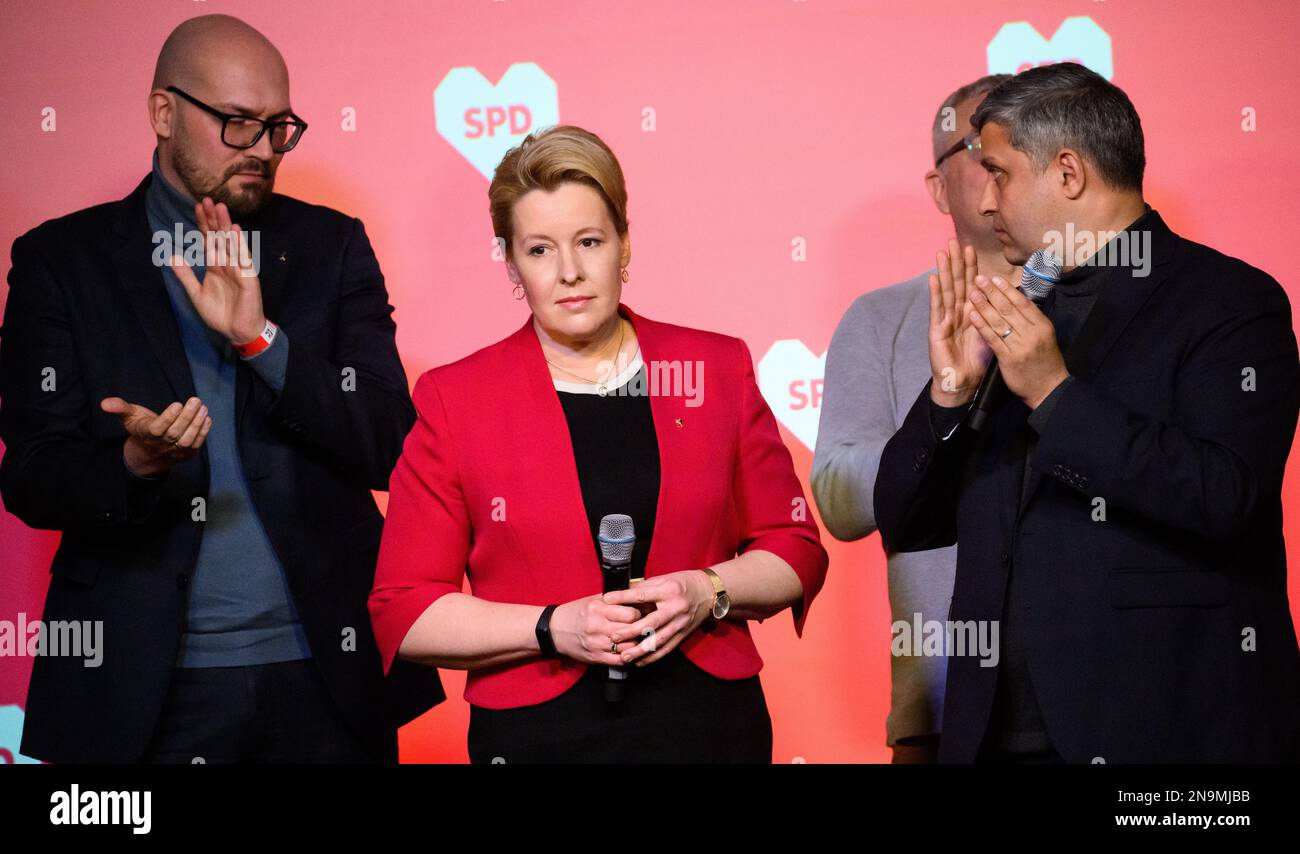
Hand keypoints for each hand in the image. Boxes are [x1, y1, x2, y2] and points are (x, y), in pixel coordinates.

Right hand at [101, 396, 211, 477]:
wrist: (148, 454)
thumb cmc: (140, 429)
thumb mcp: (129, 417)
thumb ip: (120, 408)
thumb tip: (105, 403)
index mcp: (146, 435)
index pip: (158, 429)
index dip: (168, 418)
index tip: (177, 403)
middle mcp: (161, 445)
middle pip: (175, 433)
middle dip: (187, 417)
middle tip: (196, 400)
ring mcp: (175, 452)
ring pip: (188, 440)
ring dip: (197, 424)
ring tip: (203, 408)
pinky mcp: (187, 455)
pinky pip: (197, 445)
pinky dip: (203, 433)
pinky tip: (207, 418)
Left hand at [168, 197, 267, 345]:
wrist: (237, 332)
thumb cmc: (220, 314)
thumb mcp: (196, 294)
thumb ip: (185, 275)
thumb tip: (172, 255)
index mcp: (215, 265)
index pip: (208, 239)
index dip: (203, 223)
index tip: (197, 206)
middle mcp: (227, 263)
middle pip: (219, 236)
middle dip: (213, 218)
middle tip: (207, 199)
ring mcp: (239, 269)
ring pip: (230, 243)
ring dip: (225, 225)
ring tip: (220, 208)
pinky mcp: (248, 277)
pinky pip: (243, 258)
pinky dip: (239, 245)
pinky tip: (235, 231)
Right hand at [548, 593, 642, 665]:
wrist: (553, 631)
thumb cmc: (574, 613)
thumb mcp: (592, 600)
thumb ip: (613, 600)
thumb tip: (636, 597)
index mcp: (598, 609)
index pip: (631, 614)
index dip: (638, 614)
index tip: (638, 615)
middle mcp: (598, 626)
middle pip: (632, 630)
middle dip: (639, 629)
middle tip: (642, 627)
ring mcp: (597, 644)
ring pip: (629, 646)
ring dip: (635, 643)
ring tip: (636, 639)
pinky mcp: (596, 657)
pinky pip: (619, 660)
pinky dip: (628, 656)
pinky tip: (628, 651)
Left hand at [600, 570, 715, 666]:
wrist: (709, 593)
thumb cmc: (684, 583)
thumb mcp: (664, 579)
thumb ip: (644, 588)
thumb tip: (622, 594)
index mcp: (668, 591)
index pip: (642, 595)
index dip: (623, 598)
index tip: (606, 600)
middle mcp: (675, 608)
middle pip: (650, 623)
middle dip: (630, 632)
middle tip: (613, 637)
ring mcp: (680, 624)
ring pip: (658, 641)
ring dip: (640, 651)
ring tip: (624, 656)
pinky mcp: (683, 635)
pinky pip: (666, 649)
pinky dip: (652, 657)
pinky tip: (639, 662)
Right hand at [929, 240, 992, 405]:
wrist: (963, 382)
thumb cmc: (977, 360)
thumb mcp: (991, 333)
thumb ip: (992, 315)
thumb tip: (1005, 298)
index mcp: (970, 312)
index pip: (971, 285)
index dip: (970, 267)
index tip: (971, 248)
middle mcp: (956, 312)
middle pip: (956, 283)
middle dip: (955, 262)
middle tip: (953, 241)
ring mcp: (944, 320)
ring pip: (946, 291)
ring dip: (944, 271)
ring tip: (941, 253)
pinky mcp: (936, 330)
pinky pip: (937, 309)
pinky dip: (935, 293)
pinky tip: (933, 278)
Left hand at [966, 273, 1069, 408]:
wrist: (1048, 389)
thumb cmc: (1044, 361)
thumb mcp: (1043, 337)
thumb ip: (1030, 320)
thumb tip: (1015, 301)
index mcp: (1042, 325)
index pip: (1023, 302)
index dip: (1007, 289)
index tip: (995, 278)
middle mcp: (1032, 333)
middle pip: (1009, 308)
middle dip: (992, 292)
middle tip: (979, 278)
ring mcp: (1021, 345)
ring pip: (999, 321)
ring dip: (984, 305)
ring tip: (972, 293)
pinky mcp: (1009, 358)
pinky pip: (993, 338)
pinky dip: (982, 325)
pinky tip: (972, 314)